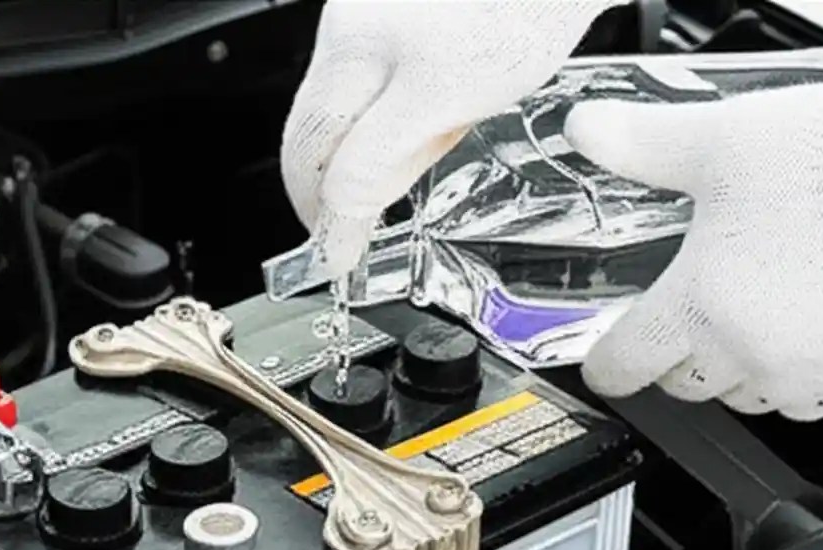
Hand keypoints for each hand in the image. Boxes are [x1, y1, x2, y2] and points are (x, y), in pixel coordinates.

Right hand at [281, 0, 625, 277]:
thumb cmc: (517, 13)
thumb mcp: (438, 103)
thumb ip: (377, 162)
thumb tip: (338, 217)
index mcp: (348, 50)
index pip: (305, 150)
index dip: (318, 209)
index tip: (336, 251)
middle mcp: (353, 30)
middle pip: (321, 132)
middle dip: (336, 186)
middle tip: (354, 231)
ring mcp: (379, 22)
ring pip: (353, 115)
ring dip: (364, 157)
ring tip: (391, 188)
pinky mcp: (412, 24)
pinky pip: (385, 91)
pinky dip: (394, 126)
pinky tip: (428, 132)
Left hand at [567, 68, 822, 419]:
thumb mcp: (713, 141)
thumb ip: (640, 145)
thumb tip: (586, 131)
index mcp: (697, 299)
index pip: (626, 363)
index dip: (606, 366)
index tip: (603, 364)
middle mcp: (742, 346)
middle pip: (679, 382)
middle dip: (669, 356)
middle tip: (681, 316)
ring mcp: (795, 368)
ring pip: (736, 397)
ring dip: (726, 371)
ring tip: (737, 321)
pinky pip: (796, 405)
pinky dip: (782, 383)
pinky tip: (787, 339)